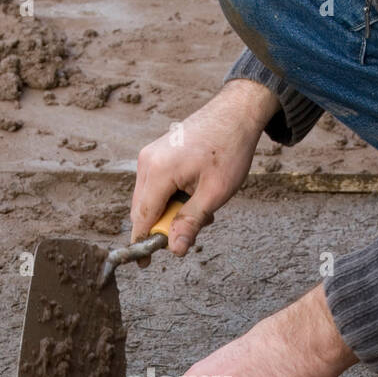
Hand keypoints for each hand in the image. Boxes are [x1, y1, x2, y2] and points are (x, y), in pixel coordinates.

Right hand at [131, 79, 277, 261]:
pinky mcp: (156, 154)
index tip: (144, 264)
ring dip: (169, 212)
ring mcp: (149, 156)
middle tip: (192, 231)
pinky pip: (155, 186)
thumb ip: (191, 222)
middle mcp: (146, 162)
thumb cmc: (229, 149)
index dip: (142, 243)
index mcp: (158, 171)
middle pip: (142, 210)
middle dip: (163, 226)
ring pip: (149, 199)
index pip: (141, 218)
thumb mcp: (215, 193)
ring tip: (201, 207)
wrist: (235, 113)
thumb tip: (174, 249)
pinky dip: (170, 198)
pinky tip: (194, 194)